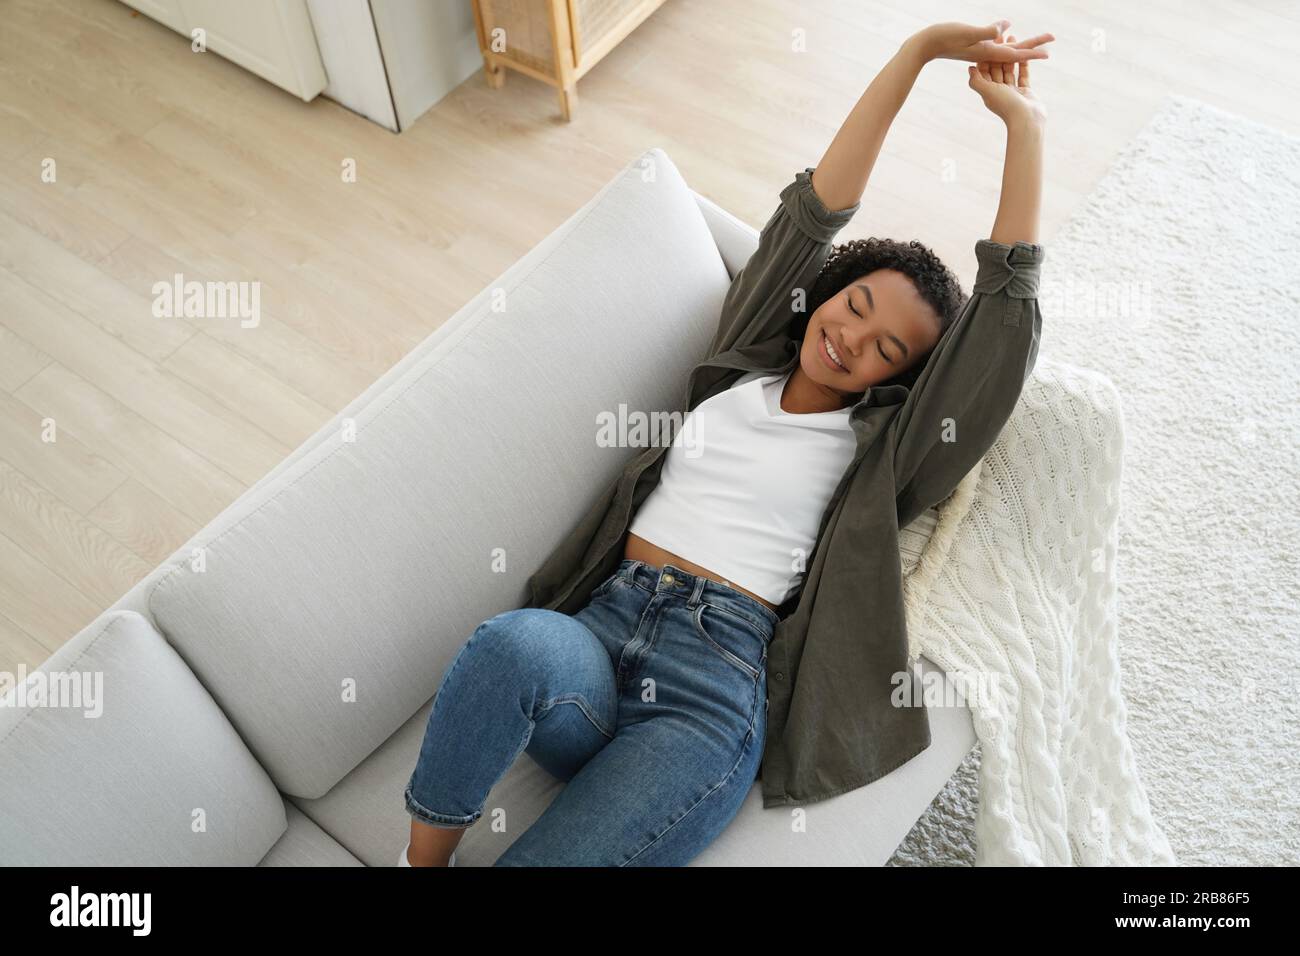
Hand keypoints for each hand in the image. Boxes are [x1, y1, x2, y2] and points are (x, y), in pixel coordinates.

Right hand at [915, 19, 1053, 63]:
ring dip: (1020, 44)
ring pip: (1005, 47)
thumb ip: (987, 31)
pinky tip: (1006, 32)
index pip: (1014, 54)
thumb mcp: (967, 33)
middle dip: (1033, 45)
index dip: (1032, 53)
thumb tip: (1005, 29)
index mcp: (987, 52)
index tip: (1048, 53)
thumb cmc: (943, 38)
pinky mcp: (973, 47)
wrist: (924, 47)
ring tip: (1035, 40)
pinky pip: (993, 43)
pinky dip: (1002, 37)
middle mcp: (985, 53)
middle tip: (1051, 38)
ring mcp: (979, 51)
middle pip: (1014, 51)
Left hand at [967, 34, 1046, 126]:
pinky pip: (1023, 75)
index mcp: (988, 91)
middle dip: (999, 52)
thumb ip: (977, 81)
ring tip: (1013, 38)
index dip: (985, 56)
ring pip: (1010, 69)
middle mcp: (999, 91)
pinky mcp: (1024, 92)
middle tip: (1001, 36)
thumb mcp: (988, 92)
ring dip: (1011, 55)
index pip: (984, 71)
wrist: (1026, 121)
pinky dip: (1023, 64)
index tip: (987, 42)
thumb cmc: (1006, 106)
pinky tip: (1024, 53)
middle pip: (997, 68)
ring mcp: (1012, 92)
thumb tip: (969, 68)